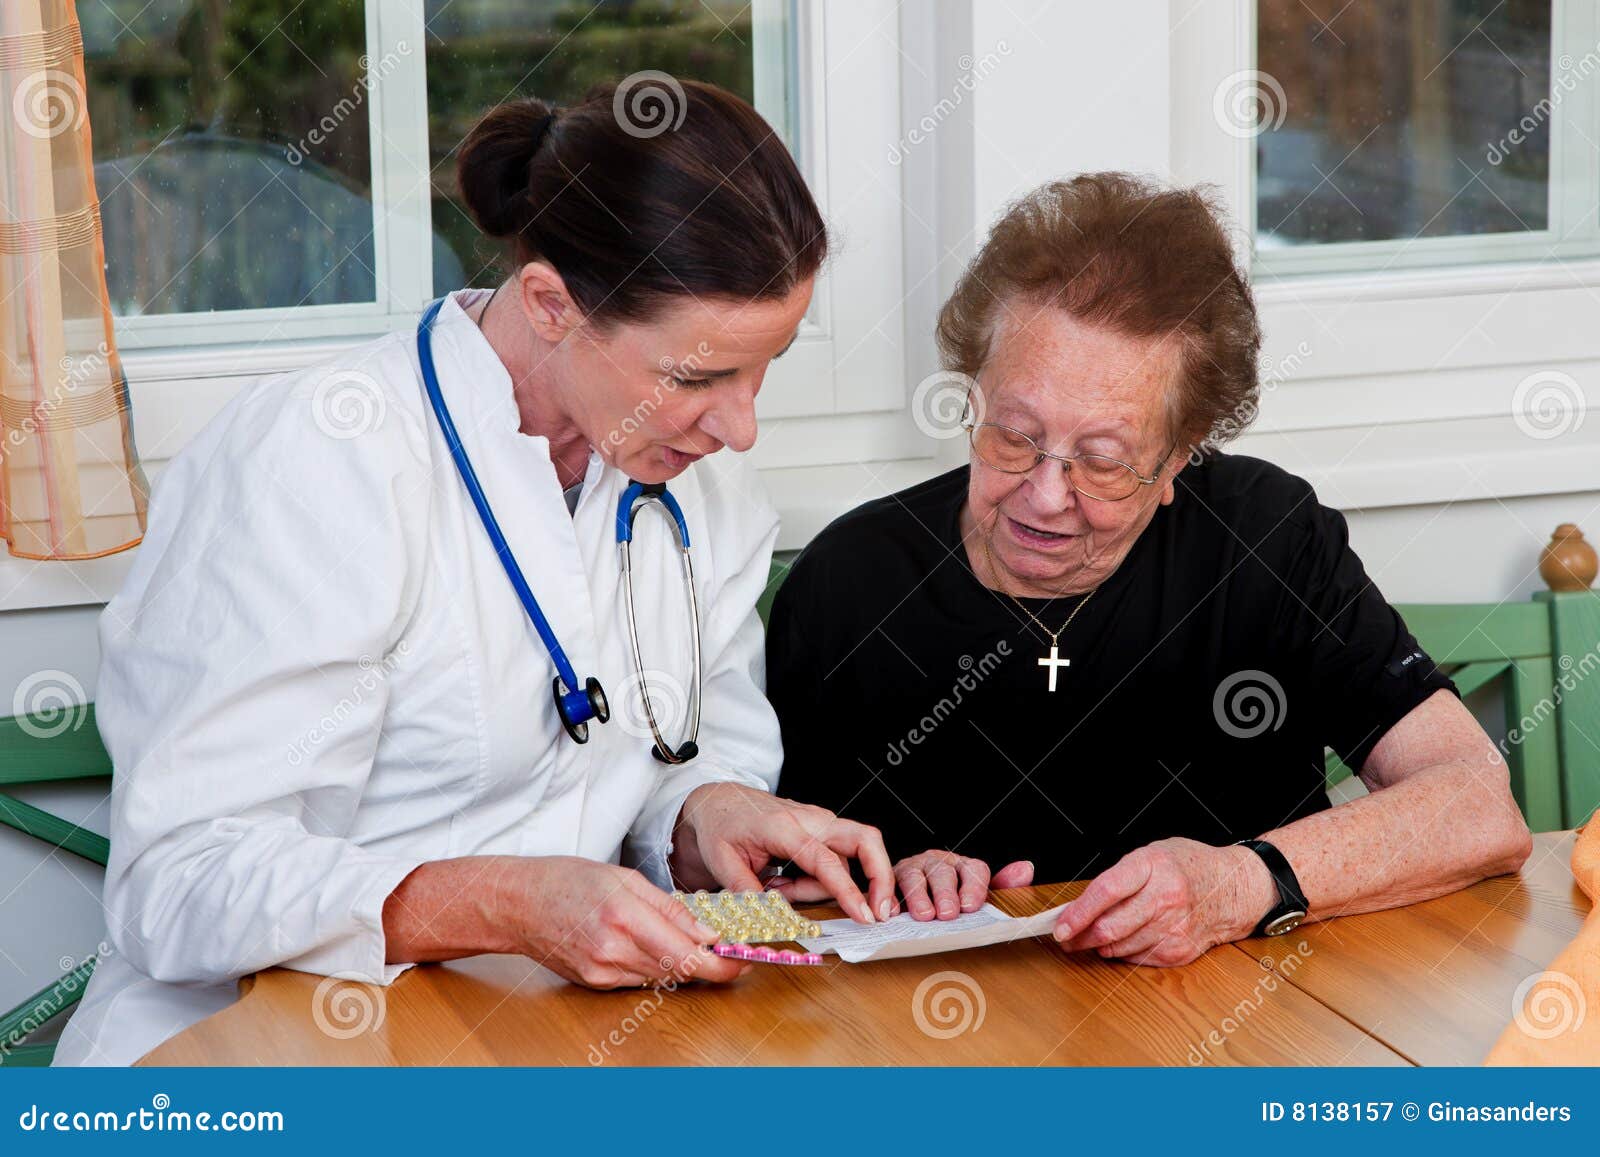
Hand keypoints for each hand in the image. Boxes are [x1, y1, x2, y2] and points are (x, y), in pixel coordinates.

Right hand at [496, 856, 747, 987]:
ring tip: (690, 945)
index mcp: (624, 915)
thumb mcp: (625, 878)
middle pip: (677, 971)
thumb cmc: (567, 880)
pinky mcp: (594, 983)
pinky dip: (655, 968)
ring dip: (682, 966)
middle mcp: (613, 949)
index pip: (685, 954)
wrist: (517, 904)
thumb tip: (708, 933)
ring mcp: (601, 971)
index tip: (742, 961)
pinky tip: (652, 950)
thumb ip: (669, 908)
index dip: (720, 964)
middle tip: (730, 955)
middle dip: (708, 965)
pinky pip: (638, 980)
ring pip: (661, 978)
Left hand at [671, 783, 895, 923]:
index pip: (826, 861)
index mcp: (784, 828)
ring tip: (780, 887)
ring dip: (823, 888)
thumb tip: (771, 919)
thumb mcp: (722, 863)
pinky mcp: (823, 828)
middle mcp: (811, 820)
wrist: (722, 801)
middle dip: (881, 876)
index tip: (864, 915)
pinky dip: (822, 880)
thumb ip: (748, 892)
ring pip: (847, 862)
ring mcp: (821, 821)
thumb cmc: (722, 826)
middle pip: (865, 840)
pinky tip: (789, 881)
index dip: (847, 891)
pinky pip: (837, 860)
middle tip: (879, 911)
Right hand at [894, 850, 1034, 920]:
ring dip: (919, 896)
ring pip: (914, 875)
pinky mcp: (891, 879)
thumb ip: (1002, 885)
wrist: (917, 895)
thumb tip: (1026, 869)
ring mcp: (913, 868)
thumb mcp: (978, 894)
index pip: (974, 869)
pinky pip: (888, 886)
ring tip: (924, 915)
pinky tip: (894, 913)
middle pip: (943, 872)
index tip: (971, 907)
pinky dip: (891, 899)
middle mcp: (938, 862)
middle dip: (945, 893)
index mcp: (963, 866)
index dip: (974, 887)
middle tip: (948, 913)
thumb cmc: (952, 898)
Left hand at [1052, 838, 1273, 965]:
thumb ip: (1117, 878)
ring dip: (1097, 946)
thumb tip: (1078, 906)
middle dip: (1080, 936)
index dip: (1079, 912)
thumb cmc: (1186, 866)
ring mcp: (1175, 927)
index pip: (1107, 891)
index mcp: (1153, 866)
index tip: (1059, 926)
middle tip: (1065, 937)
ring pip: (1120, 947)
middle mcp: (1165, 897)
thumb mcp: (1150, 856)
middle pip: (1111, 926)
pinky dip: (1121, 953)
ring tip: (1088, 938)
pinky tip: (1121, 941)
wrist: (1232, 888)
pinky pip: (1137, 958)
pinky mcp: (1179, 950)